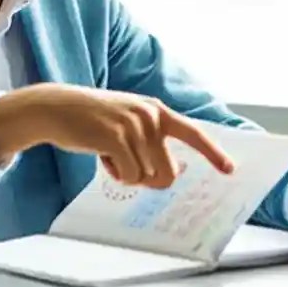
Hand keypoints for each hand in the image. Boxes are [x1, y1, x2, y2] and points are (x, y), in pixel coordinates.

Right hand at [0, 83, 234, 187]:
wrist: (57, 108)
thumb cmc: (94, 121)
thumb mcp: (129, 122)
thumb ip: (153, 142)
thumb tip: (172, 174)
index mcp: (157, 111)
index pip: (194, 133)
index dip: (213, 153)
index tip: (230, 169)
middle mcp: (151, 116)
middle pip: (169, 172)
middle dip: (150, 178)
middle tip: (127, 166)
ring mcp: (134, 126)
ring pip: (146, 176)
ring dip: (127, 174)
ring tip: (109, 153)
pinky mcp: (116, 137)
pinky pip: (128, 175)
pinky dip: (115, 174)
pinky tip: (101, 156)